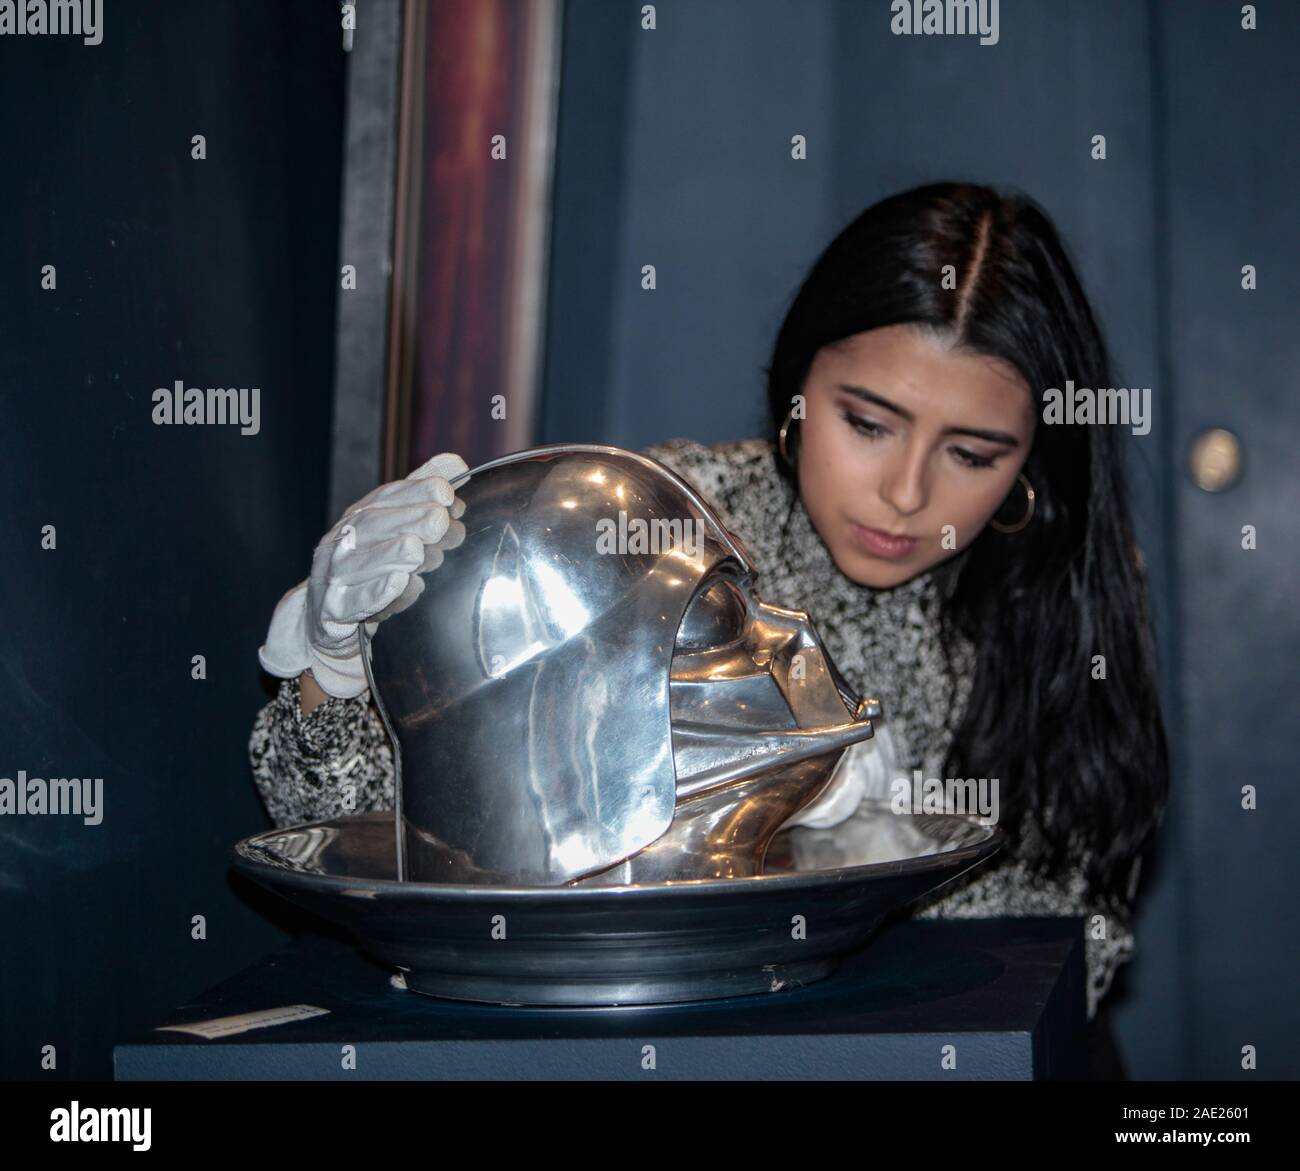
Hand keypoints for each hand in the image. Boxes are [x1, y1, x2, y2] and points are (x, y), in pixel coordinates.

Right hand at [258, 452, 468, 698]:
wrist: (326, 616)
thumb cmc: (369, 566)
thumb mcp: (394, 528)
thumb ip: (421, 496)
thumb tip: (455, 462)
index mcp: (359, 517)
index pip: (386, 497)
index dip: (416, 492)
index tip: (446, 492)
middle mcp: (343, 542)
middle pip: (372, 526)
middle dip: (407, 520)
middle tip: (439, 520)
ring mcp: (334, 576)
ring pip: (360, 563)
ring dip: (390, 555)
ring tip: (417, 550)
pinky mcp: (333, 611)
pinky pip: (353, 602)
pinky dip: (377, 593)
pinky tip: (400, 583)